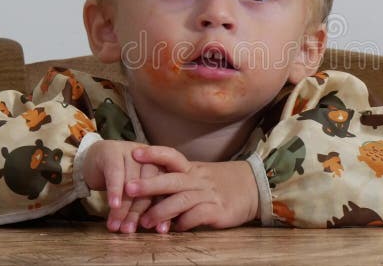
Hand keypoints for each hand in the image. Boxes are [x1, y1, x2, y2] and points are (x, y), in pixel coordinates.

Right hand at [81, 140, 169, 232]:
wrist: (94, 158)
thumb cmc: (120, 179)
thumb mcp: (137, 191)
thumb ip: (149, 204)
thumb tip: (159, 229)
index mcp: (162, 166)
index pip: (165, 191)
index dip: (162, 210)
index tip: (159, 230)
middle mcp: (151, 158)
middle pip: (148, 187)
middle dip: (138, 212)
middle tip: (129, 230)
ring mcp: (132, 152)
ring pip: (131, 182)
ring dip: (123, 207)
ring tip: (116, 225)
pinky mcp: (113, 152)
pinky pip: (116, 173)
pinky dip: (115, 190)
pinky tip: (113, 205)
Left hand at [125, 146, 258, 230]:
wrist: (253, 187)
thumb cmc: (218, 183)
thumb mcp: (197, 176)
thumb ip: (175, 181)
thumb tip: (145, 187)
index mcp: (192, 169)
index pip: (172, 156)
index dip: (154, 154)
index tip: (134, 154)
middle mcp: (199, 179)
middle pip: (173, 179)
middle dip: (150, 184)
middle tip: (129, 189)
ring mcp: (209, 194)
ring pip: (182, 200)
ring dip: (162, 211)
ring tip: (144, 222)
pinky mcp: (219, 210)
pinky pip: (199, 215)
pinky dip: (185, 222)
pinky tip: (175, 229)